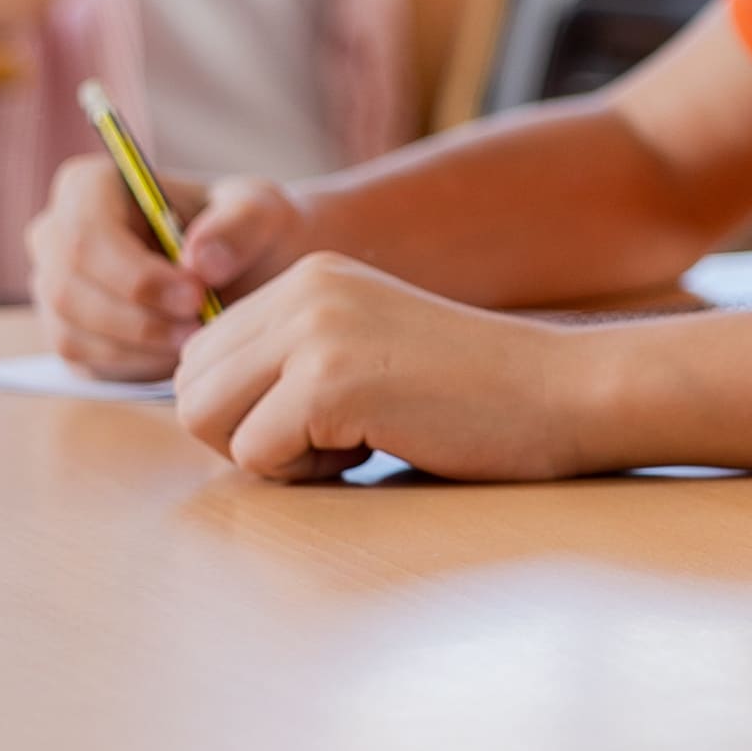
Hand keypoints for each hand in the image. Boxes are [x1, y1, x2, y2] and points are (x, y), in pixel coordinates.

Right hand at [29, 162, 318, 381]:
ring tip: (197, 340)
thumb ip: (239, 226)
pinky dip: (134, 366)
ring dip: (139, 347)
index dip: (135, 274)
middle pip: (68, 288)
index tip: (195, 297)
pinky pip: (83, 361)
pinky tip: (178, 355)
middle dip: (139, 319)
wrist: (246, 272)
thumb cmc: (245, 231)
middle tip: (201, 329)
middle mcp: (57, 234)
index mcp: (89, 186)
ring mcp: (54, 287)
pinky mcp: (67, 333)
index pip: (86, 234)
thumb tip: (199, 260)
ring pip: (71, 331)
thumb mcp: (262, 213)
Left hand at [166, 252, 612, 481]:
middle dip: (243, 435)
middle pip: (190, 388)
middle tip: (329, 438)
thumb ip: (289, 360)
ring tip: (348, 440)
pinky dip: (306, 472)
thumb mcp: (366, 349)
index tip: (321, 418)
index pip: (202, 357)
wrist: (561, 392)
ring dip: (267, 454)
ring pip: (205, 418)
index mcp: (308, 278)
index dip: (245, 411)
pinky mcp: (330, 381)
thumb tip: (200, 408)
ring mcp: (315, 331)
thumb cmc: (471, 394)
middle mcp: (302, 289)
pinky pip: (255, 454)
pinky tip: (374, 445)